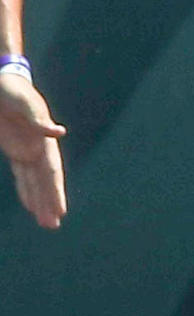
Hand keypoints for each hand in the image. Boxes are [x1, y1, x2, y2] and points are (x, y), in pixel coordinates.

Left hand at [0, 65, 62, 229]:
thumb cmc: (12, 90)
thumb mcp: (23, 102)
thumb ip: (38, 119)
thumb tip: (59, 133)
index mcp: (43, 139)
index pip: (51, 171)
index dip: (55, 191)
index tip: (60, 210)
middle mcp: (38, 148)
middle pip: (45, 182)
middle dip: (49, 203)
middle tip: (52, 224)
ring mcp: (27, 150)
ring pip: (34, 182)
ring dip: (38, 201)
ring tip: (45, 222)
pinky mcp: (14, 149)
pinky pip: (21, 175)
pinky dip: (25, 190)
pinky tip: (29, 204)